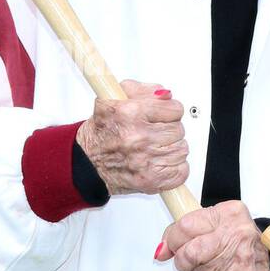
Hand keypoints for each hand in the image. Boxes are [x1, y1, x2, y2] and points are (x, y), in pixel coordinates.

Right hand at [76, 80, 189, 196]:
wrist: (87, 162)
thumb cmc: (101, 133)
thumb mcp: (113, 98)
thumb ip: (142, 90)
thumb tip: (165, 95)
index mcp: (131, 113)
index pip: (175, 109)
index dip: (169, 111)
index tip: (163, 115)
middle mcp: (139, 137)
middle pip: (179, 129)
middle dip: (169, 130)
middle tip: (155, 132)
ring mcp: (146, 160)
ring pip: (182, 150)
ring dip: (171, 148)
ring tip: (154, 148)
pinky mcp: (152, 180)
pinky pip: (181, 171)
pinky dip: (174, 168)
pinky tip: (159, 162)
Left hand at [153, 200, 269, 270]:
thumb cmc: (240, 242)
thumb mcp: (217, 223)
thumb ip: (187, 230)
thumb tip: (161, 250)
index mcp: (229, 213)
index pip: (185, 225)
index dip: (172, 239)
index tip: (170, 245)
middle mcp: (237, 233)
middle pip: (189, 253)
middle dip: (182, 262)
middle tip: (187, 261)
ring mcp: (240, 258)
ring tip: (211, 266)